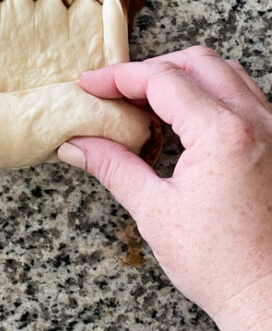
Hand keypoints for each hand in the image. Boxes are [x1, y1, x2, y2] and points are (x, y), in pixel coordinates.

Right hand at [58, 46, 271, 330]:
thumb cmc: (225, 268)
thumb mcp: (156, 212)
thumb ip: (113, 167)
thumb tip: (76, 146)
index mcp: (223, 134)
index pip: (162, 79)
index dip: (119, 77)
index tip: (90, 85)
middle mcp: (256, 121)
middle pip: (195, 61)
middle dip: (150, 69)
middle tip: (116, 91)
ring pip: (224, 72)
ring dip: (182, 77)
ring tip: (148, 103)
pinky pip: (243, 96)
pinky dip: (209, 94)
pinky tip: (186, 122)